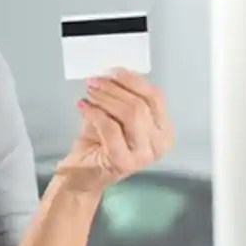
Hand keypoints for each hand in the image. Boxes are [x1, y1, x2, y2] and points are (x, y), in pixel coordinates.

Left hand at [55, 68, 174, 195]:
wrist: (82, 175)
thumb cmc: (99, 145)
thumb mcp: (114, 116)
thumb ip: (121, 97)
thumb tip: (113, 73)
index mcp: (163, 130)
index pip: (155, 97)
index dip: (133, 80)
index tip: (113, 71)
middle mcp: (159, 145)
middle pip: (141, 105)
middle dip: (115, 88)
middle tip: (94, 82)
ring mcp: (144, 156)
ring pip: (129, 114)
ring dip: (105, 98)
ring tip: (89, 93)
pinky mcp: (124, 162)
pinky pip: (111, 128)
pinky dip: (94, 112)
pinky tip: (83, 106)